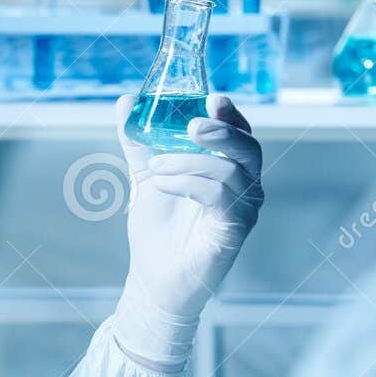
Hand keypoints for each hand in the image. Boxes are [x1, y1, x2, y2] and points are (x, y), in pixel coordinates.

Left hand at [113, 93, 263, 368]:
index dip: (230, 113)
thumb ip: (139, 140)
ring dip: (189, 162)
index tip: (212, 97)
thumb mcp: (146, 176)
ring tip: (156, 168)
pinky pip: (220, 198)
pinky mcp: (233, 231)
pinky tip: (163, 185)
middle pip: (248, 148)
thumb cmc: (158, 229)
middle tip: (192, 125)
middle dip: (222, 131)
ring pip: (231, 171)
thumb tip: (127, 102)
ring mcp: (242, 210)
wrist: (153, 279)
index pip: (239, 132)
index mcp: (227, 168)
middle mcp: (243, 187)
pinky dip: (190, 184)